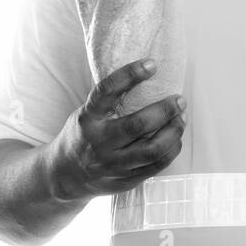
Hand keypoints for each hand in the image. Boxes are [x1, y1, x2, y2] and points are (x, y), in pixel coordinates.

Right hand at [52, 57, 186, 200]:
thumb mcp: (86, 115)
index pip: (107, 92)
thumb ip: (109, 102)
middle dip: (165, 110)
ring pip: (152, 149)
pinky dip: (172, 149)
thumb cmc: (82, 137)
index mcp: (87, 119)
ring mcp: (113, 165)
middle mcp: (99, 143)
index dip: (130, 75)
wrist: (64, 177)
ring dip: (174, 131)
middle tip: (179, 100)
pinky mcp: (126, 180)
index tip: (152, 64)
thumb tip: (148, 76)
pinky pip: (157, 165)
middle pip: (138, 125)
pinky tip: (176, 138)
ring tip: (182, 118)